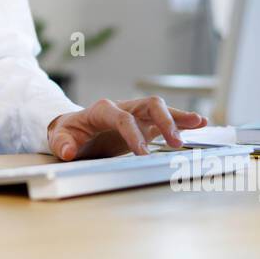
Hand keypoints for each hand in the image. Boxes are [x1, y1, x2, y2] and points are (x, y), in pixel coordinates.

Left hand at [46, 96, 208, 160]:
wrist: (74, 130)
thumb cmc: (68, 133)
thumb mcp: (59, 138)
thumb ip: (61, 143)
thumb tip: (68, 151)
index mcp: (102, 110)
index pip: (122, 117)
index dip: (133, 133)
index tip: (142, 154)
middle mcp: (123, 108)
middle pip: (149, 104)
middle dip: (164, 121)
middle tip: (176, 143)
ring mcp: (136, 115)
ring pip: (161, 109)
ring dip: (179, 116)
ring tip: (199, 123)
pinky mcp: (145, 125)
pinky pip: (165, 120)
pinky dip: (182, 121)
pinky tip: (200, 125)